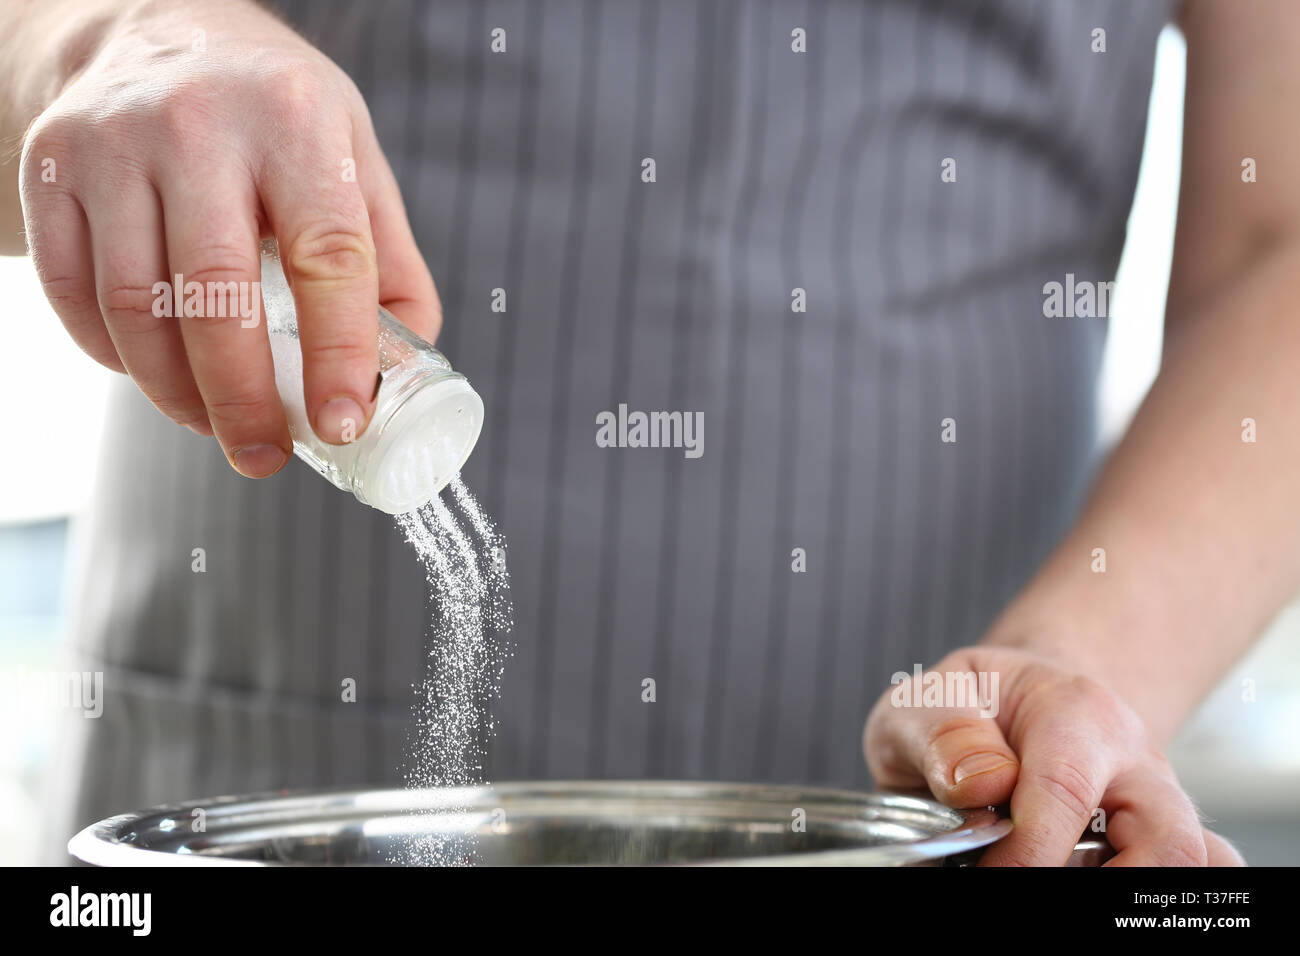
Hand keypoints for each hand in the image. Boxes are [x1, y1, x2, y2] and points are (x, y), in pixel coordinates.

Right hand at [18, 0, 438, 475]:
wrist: (156, 29)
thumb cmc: (274, 114)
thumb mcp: (353, 158)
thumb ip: (388, 262)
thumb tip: (404, 372)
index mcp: (296, 121)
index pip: (327, 256)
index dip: (339, 353)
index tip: (344, 422)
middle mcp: (198, 125)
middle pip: (215, 294)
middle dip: (242, 398)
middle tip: (265, 456)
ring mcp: (111, 144)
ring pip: (134, 306)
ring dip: (175, 392)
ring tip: (215, 426)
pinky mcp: (50, 169)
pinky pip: (74, 293)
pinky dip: (114, 357)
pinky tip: (156, 376)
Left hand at [863, 645, 1244, 865]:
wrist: (1017, 703)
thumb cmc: (971, 706)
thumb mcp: (929, 699)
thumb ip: (943, 733)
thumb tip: (981, 782)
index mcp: (1076, 711)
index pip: (1065, 792)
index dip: (1028, 852)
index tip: (990, 874)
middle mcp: (1135, 760)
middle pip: (1167, 839)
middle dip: (1106, 882)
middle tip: (1028, 883)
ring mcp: (1162, 804)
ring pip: (1197, 861)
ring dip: (1136, 891)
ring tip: (1069, 878)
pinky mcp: (1168, 840)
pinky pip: (1205, 868)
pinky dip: (1159, 892)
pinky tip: (1098, 877)